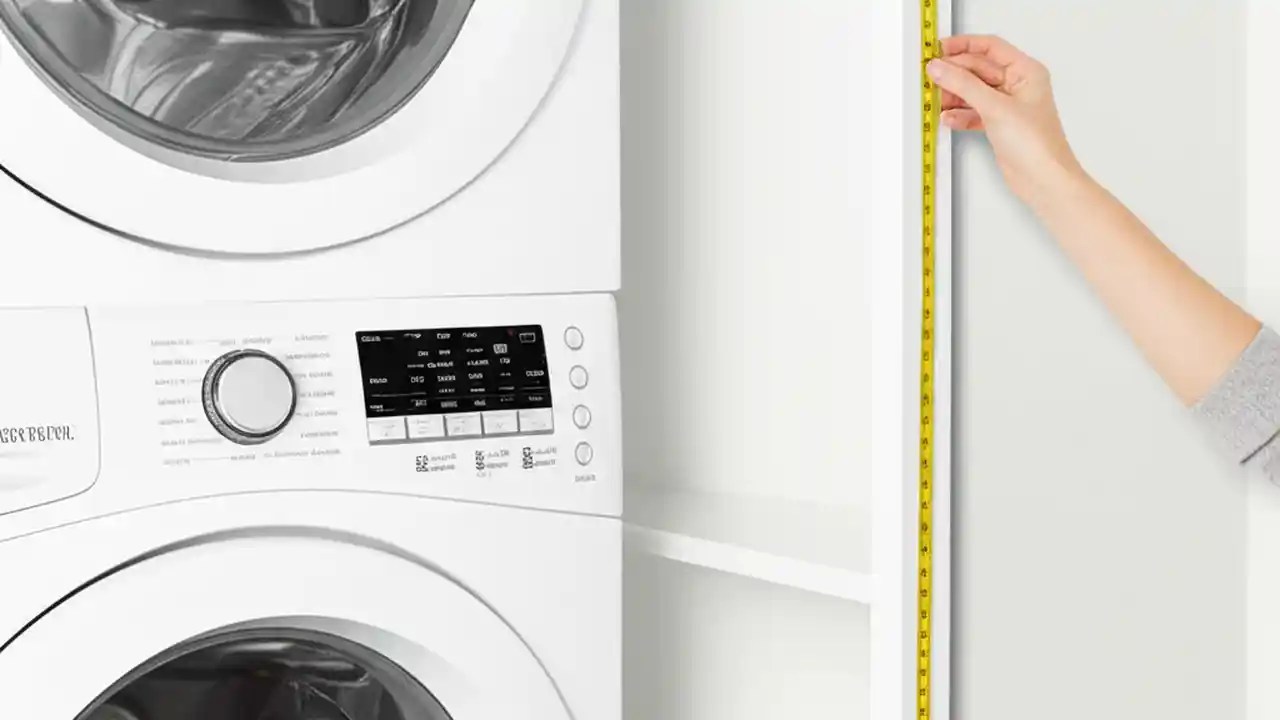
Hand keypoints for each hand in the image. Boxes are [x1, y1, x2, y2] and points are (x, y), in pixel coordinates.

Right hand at [926, 35, 1085, 205]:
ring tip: (936, 99)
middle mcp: (1018, 86)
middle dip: (954, 73)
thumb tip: (941, 68)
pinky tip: (948, 118)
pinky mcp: (998, 125)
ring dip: (954, 95)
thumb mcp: (996, 107)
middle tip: (932, 77)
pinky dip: (959, 115)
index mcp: (1026, 72)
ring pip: (973, 92)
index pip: (990, 48)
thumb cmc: (1038, 144)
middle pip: (978, 70)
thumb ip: (964, 85)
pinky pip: (973, 112)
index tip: (940, 49)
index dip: (963, 46)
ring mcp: (1007, 106)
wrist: (1044, 180)